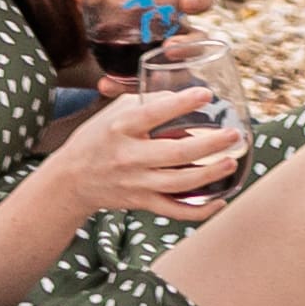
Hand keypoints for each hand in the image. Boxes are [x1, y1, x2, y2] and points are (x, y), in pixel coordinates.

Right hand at [65, 81, 242, 227]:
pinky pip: (175, 210)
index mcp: (121, 128)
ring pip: (179, 184)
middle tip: (233, 134)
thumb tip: (180, 94)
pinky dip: (200, 211)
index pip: (153, 114)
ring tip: (231, 161)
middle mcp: (130, 157)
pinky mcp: (142, 203)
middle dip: (209, 145)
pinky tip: (220, 201)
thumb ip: (146, 102)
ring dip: (210, 174)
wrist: (72, 180)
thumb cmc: (97, 139)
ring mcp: (137, 183)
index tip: (206, 94)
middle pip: (175, 153)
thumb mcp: (115, 113)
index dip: (181, 103)